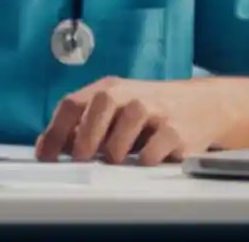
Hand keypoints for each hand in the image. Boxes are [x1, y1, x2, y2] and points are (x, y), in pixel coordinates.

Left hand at [35, 76, 230, 165]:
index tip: (45, 156)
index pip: (73, 103)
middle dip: (85, 138)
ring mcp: (155, 110)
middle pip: (99, 106)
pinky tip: (144, 160)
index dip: (56, 131)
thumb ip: (84, 125)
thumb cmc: (150, 110)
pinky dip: (143, 160)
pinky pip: (152, 152)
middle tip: (81, 159)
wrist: (202, 105)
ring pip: (125, 129)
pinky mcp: (176, 131)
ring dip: (114, 151)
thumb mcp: (115, 110)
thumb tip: (48, 147)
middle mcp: (130, 94)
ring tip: (116, 159)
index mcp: (108, 88)